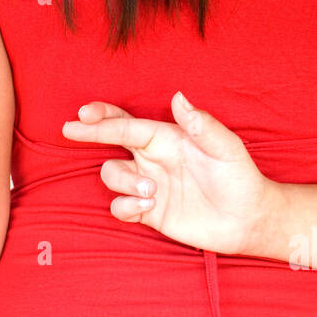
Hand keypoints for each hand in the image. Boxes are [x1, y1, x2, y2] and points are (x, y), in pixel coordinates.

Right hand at [61, 92, 280, 255]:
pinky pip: (120, 207)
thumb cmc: (240, 178)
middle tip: (70, 130)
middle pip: (111, 144)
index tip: (82, 114)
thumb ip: (202, 124)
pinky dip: (126, 207)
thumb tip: (178, 98)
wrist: (246, 219)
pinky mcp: (148, 212)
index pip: (129, 125)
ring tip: (151, 191)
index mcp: (168, 139)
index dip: (104, 119)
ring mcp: (148, 185)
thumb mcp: (227, 148)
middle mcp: (153, 159)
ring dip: (124, 182)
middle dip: (90, 135)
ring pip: (112, 176)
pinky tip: (147, 207)